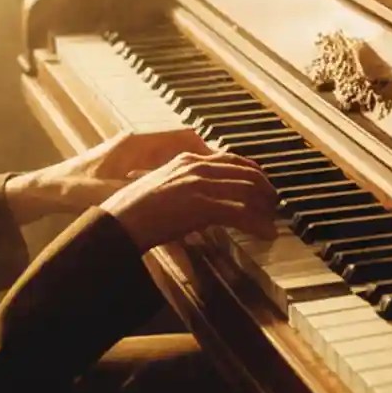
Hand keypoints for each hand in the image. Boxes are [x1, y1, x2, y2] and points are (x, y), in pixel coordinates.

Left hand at [6, 128, 217, 223]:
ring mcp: (134, 153)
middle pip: (184, 144)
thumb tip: (163, 203)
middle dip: (206, 160)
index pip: (183, 137)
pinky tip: (184, 195)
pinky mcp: (129, 164)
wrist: (46, 188)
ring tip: (212, 188)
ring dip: (192, 167)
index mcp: (136, 143)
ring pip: (174, 154)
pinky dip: (177, 175)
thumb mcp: (104, 194)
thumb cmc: (71, 188)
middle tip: (225, 180)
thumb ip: (134, 196)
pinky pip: (162, 164)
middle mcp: (138, 143)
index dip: (208, 151)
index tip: (224, 169)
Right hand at [99, 146, 278, 251]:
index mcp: (186, 160)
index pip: (230, 158)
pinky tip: (266, 234)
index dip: (252, 171)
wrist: (118, 222)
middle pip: (245, 173)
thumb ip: (182, 186)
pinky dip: (258, 225)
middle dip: (265, 189)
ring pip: (247, 192)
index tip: (263, 183)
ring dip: (265, 209)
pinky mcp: (202, 205)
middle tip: (274, 205)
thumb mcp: (160, 187)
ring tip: (272, 222)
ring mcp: (199, 185)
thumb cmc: (132, 212)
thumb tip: (200, 201)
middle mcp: (196, 167)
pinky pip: (240, 213)